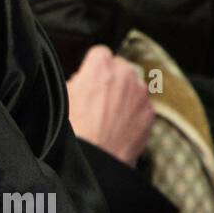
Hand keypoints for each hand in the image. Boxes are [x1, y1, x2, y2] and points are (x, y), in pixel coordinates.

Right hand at [65, 45, 154, 165]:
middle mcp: (126, 75)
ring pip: (133, 85)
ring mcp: (141, 94)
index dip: (92, 66)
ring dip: (124, 94)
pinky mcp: (150, 113)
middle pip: (120, 66)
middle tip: (96, 99)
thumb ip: (77, 79)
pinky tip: (118, 125)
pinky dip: (133, 111)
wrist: (94, 160)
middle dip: (111, 79)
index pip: (100, 52)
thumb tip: (82, 78)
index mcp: (101, 67)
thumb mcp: (63, 96)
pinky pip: (141, 104)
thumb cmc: (75, 130)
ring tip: (108, 115)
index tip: (88, 77)